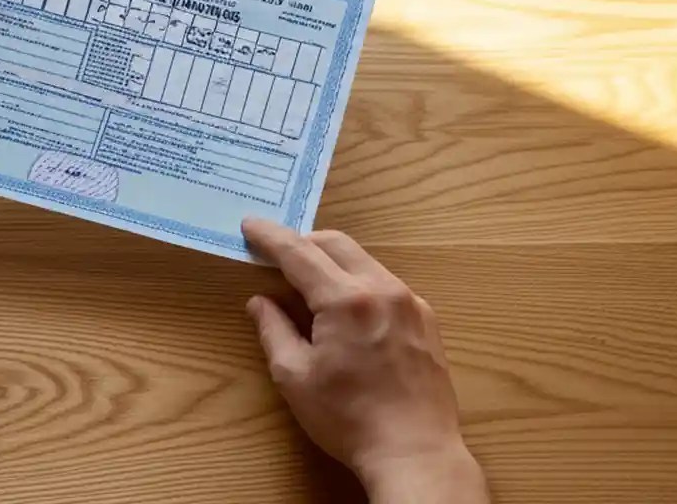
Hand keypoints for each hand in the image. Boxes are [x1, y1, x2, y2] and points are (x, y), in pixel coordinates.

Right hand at [242, 219, 486, 502]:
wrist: (415, 451)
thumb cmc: (348, 418)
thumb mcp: (295, 377)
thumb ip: (273, 330)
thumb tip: (260, 302)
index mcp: (346, 300)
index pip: (299, 253)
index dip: (270, 237)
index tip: (250, 225)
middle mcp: (383, 289)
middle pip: (337, 244)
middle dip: (303, 241)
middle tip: (276, 252)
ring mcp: (411, 302)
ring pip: (365, 261)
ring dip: (333, 261)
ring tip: (310, 282)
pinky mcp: (426, 320)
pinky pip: (387, 284)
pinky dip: (360, 282)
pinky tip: (348, 309)